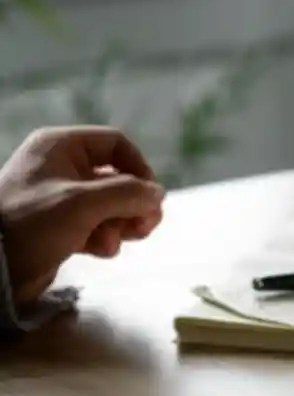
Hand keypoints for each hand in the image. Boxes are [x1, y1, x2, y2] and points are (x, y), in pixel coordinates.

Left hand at [0, 126, 163, 305]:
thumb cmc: (32, 222)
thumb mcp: (84, 203)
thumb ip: (128, 193)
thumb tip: (158, 194)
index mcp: (61, 146)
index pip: (117, 144)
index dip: (139, 168)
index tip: (148, 197)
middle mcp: (62, 166)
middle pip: (119, 178)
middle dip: (134, 205)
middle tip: (144, 227)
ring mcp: (61, 197)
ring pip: (112, 205)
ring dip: (121, 225)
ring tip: (115, 242)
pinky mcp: (60, 225)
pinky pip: (97, 225)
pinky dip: (105, 238)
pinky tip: (99, 251)